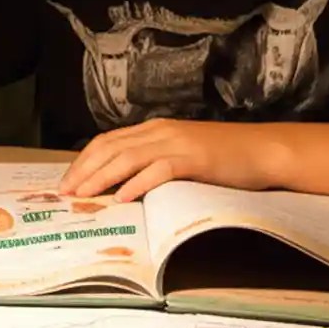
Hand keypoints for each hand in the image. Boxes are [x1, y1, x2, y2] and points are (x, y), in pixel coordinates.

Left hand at [57, 118, 279, 201]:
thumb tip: (123, 185)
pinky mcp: (194, 158)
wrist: (263, 150)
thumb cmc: (224, 158)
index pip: (108, 141)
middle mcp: (160, 131)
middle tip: (65, 192)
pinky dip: (137, 183)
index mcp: (154, 129)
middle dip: (83, 170)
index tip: (67, 182)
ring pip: (128, 157)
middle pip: (110, 147)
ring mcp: (177, 142)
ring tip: (83, 195)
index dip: (84, 161)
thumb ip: (154, 163)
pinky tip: (122, 197)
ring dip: (101, 177)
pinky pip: (159, 169)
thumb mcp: (182, 155)